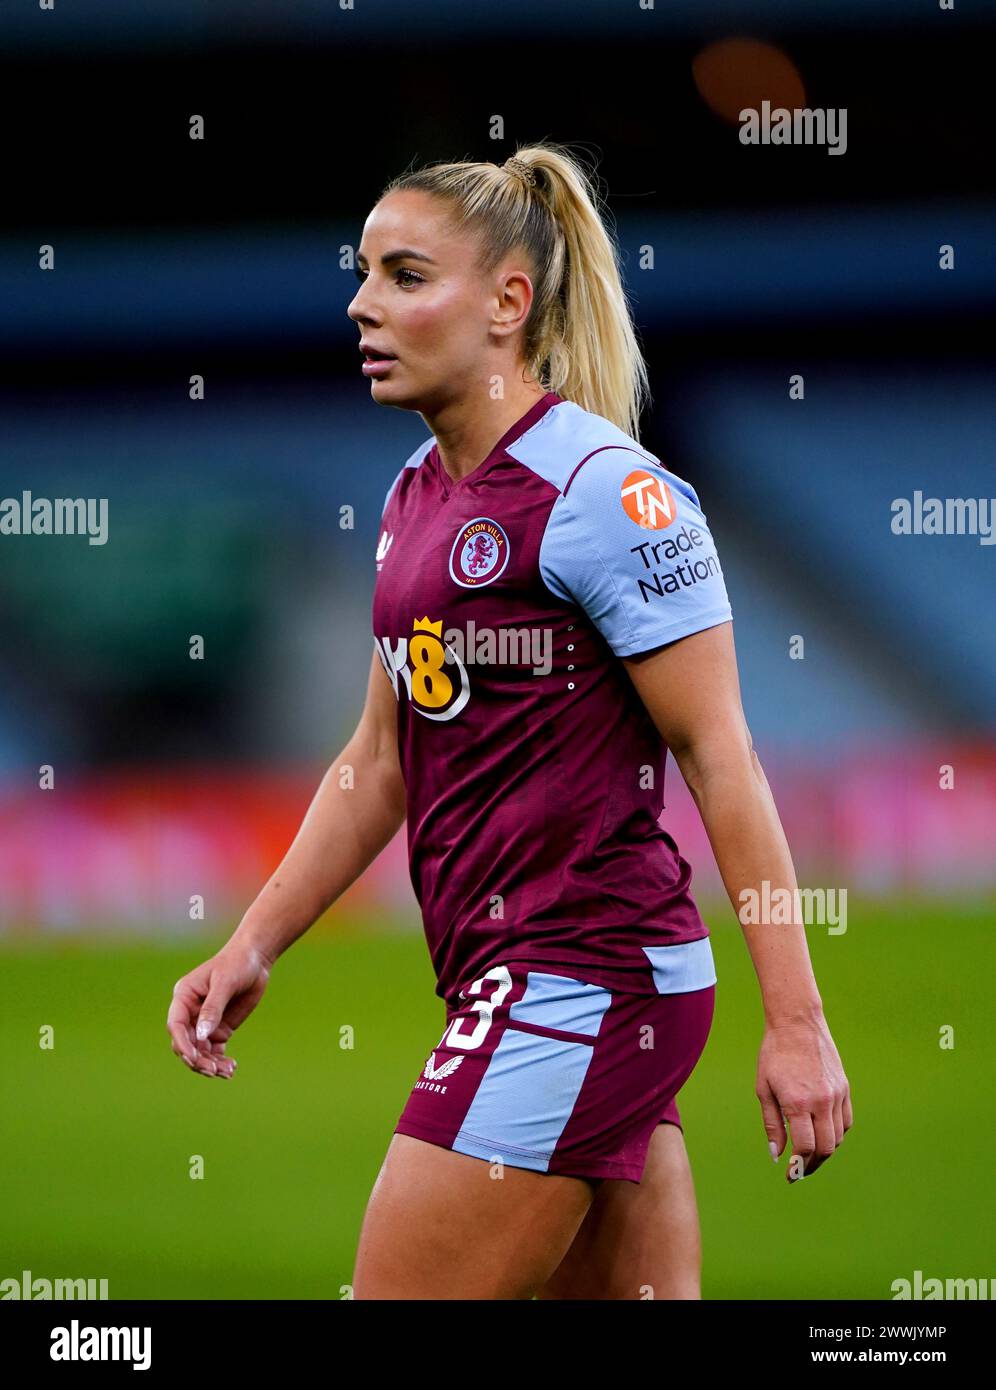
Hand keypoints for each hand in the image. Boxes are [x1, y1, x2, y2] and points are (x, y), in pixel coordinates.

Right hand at [166, 941, 273, 1078]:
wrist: (255, 959)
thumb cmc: (237, 963)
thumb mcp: (225, 983)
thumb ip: (213, 1008)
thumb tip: (201, 1035)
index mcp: (184, 997)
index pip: (175, 1025)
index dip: (182, 1043)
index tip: (194, 1057)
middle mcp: (190, 1012)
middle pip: (186, 1042)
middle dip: (196, 1059)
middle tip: (213, 1070)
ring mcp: (205, 1022)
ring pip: (200, 1050)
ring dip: (209, 1064)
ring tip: (226, 1072)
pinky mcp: (219, 1028)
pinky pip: (215, 1050)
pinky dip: (220, 1061)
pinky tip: (231, 1068)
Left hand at [756, 1013, 851, 1181]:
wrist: (797, 1024)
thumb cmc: (774, 1055)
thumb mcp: (764, 1089)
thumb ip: (772, 1125)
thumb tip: (777, 1155)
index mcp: (797, 1103)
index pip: (804, 1147)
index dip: (797, 1166)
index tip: (790, 1175)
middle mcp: (821, 1101)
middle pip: (825, 1148)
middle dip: (812, 1164)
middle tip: (800, 1171)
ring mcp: (836, 1095)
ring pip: (838, 1137)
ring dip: (825, 1151)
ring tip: (810, 1155)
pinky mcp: (844, 1088)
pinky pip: (846, 1121)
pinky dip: (837, 1134)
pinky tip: (823, 1135)